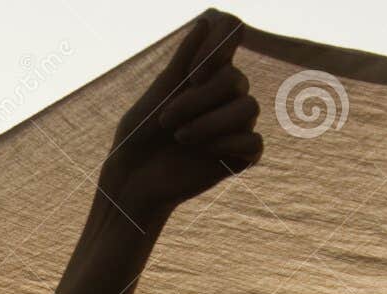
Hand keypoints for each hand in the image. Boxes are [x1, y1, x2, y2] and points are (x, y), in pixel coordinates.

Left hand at [97, 12, 261, 220]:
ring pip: (248, 108)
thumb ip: (182, 61)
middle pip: (235, 78)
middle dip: (197, 99)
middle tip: (165, 119)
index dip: (220, 44)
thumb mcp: (156, 95)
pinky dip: (227, 144)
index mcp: (206, 72)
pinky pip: (253, 142)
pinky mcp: (238, 156)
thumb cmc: (139, 136)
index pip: (232, 33)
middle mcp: (225, 95)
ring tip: (179, 137)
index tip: (191, 72)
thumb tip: (205, 20)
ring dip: (210, 123)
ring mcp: (234, 125)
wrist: (132, 181)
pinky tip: (202, 152)